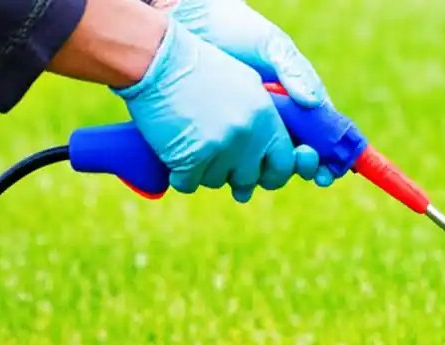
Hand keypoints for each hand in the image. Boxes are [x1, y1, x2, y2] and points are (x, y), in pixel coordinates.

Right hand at [115, 20, 319, 199]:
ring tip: (191, 141)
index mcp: (265, 117)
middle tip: (216, 155)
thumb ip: (266, 120)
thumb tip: (286, 159)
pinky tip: (174, 154)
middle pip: (249, 179)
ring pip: (217, 182)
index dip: (273, 173)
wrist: (158, 60)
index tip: (261, 173)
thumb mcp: (247, 85)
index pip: (284, 164)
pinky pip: (188, 184)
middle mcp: (247, 134)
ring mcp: (220, 147)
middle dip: (234, 174)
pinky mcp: (191, 157)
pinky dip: (180, 175)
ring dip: (204, 171)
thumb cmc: (200, 68)